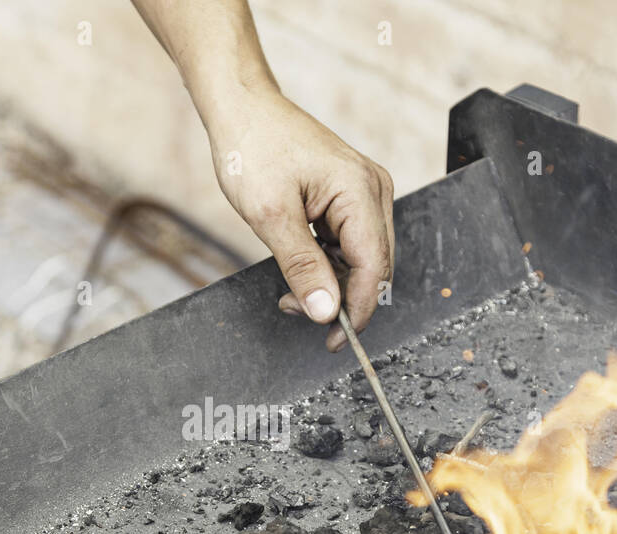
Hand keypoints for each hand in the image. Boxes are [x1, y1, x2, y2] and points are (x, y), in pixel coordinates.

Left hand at [207, 92, 394, 351]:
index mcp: (361, 191)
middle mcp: (374, 190)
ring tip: (289, 290)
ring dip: (331, 283)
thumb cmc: (253, 149)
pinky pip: (350, 243)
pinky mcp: (351, 196)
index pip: (374, 268)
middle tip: (294, 310)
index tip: (334, 341)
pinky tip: (299, 269)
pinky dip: (327, 265)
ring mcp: (365, 192)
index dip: (357, 310)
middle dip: (339, 299)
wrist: (242, 109)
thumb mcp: (271, 216)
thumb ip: (303, 267)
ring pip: (362, 259)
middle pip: (373, 267)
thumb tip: (327, 314)